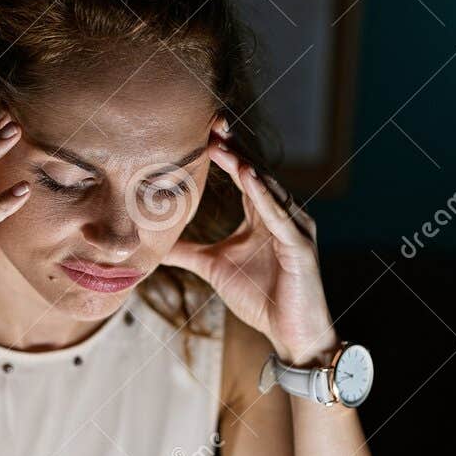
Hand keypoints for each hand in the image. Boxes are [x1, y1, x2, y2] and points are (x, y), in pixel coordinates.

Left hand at [164, 119, 339, 365]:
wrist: (291, 334)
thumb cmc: (260, 298)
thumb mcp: (213, 267)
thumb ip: (187, 252)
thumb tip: (154, 245)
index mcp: (262, 215)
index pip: (242, 175)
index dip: (224, 153)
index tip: (201, 131)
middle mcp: (281, 215)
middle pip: (256, 173)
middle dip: (235, 148)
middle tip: (213, 122)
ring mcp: (294, 228)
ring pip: (269, 190)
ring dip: (248, 167)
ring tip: (226, 146)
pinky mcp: (301, 247)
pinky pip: (282, 218)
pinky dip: (267, 197)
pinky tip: (251, 179)